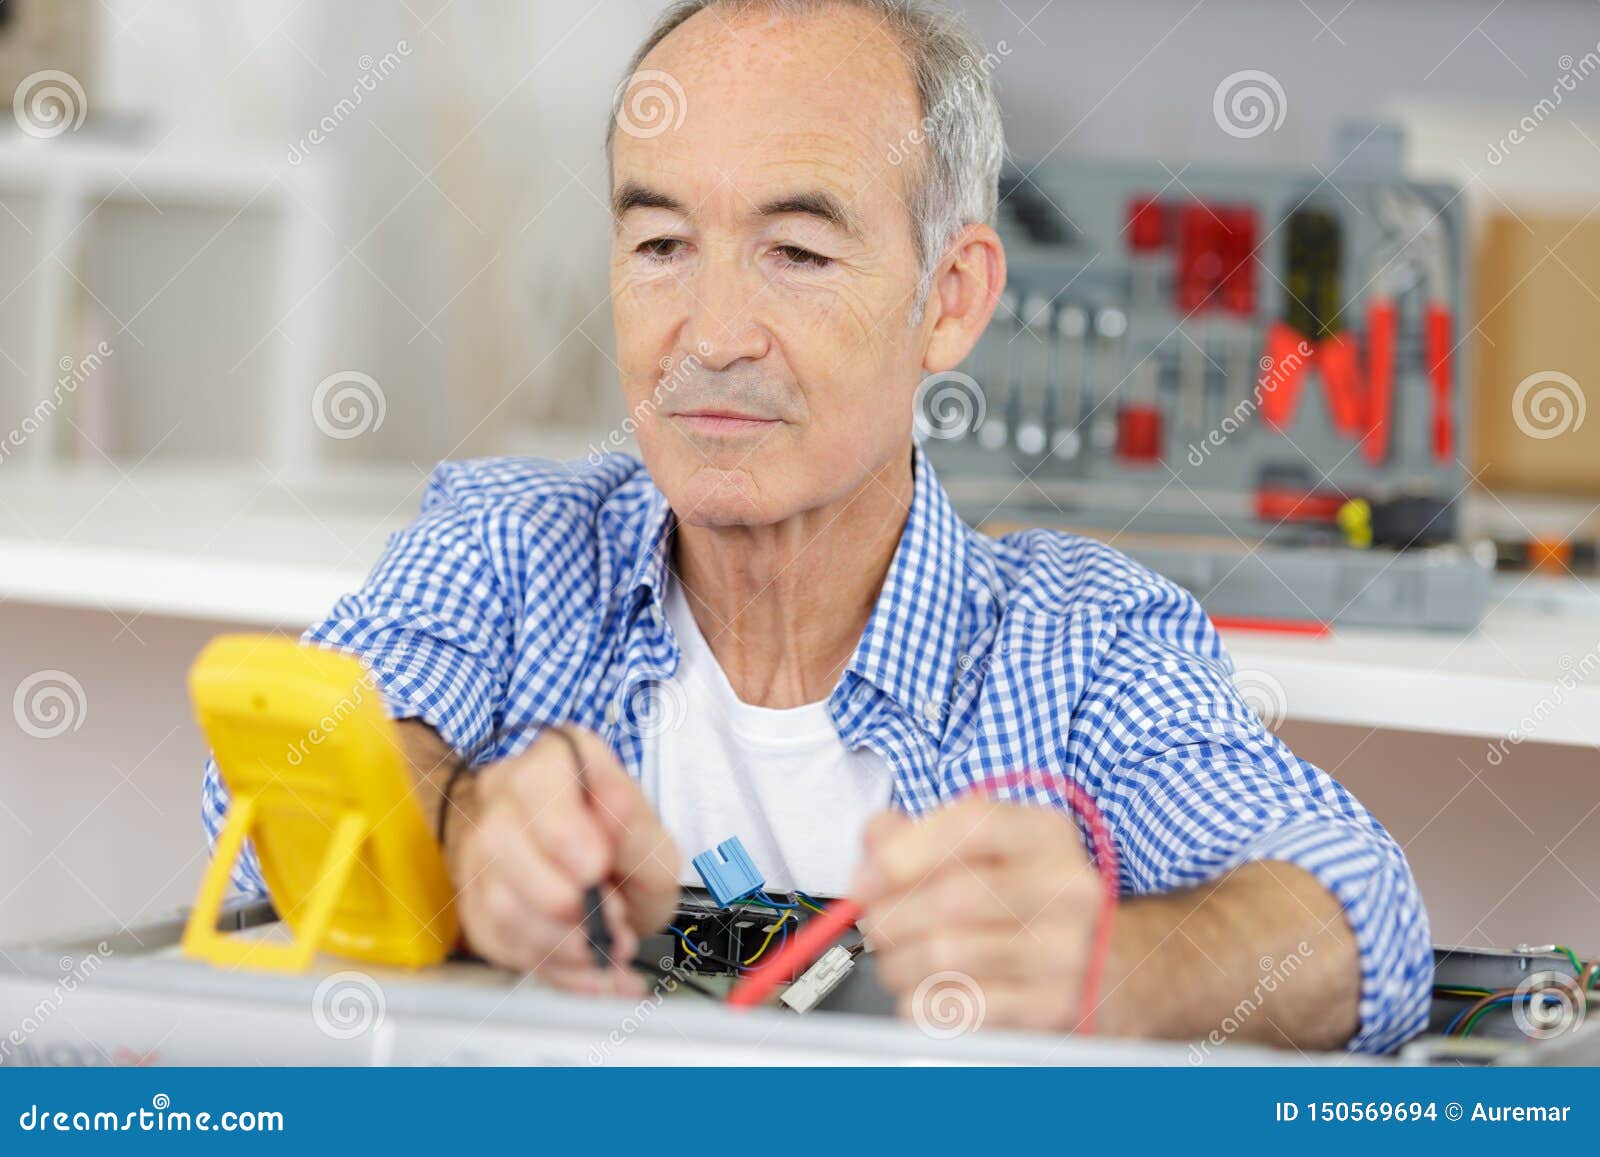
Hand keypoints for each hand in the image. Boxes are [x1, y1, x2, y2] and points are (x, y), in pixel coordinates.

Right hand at [443, 725, 680, 994]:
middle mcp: (505, 800)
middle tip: (613, 921)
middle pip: (501, 842)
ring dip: (564, 942)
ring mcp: (482, 854)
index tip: (595, 867)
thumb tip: (615, 809)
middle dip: (562, 899)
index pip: (536, 782)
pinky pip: (501, 945)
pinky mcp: (476, 906)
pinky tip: (592, 968)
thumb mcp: (655, 841)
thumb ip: (638, 829)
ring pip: (499, 901)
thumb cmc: (627, 853)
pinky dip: (556, 968)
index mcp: (554, 762)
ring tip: (611, 947)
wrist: (608, 886)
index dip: (561, 829)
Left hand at [851, 796, 1103, 1032]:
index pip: (971, 825)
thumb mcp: (985, 850)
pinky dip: (922, 1002)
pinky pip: (959, 1008)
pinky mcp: (1054, 1008)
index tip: (866, 876)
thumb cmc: (1028, 899)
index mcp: (1046, 834)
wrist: (1109, 964)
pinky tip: (924, 992)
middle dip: (890, 913)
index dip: (907, 849)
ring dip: (898, 962)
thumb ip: (918, 836)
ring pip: (946, 954)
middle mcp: (1067, 888)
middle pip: (952, 895)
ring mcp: (1067, 951)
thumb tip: (875, 840)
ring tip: (896, 960)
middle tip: (873, 924)